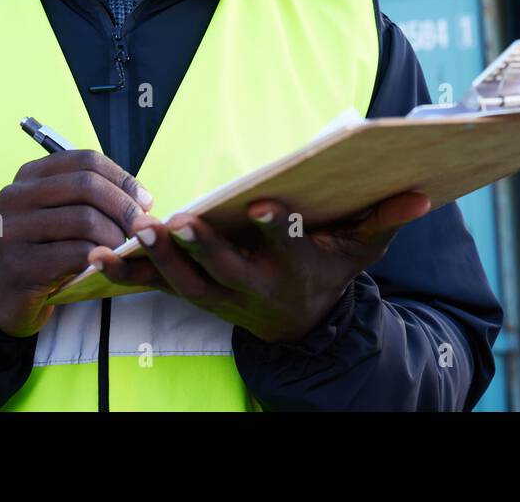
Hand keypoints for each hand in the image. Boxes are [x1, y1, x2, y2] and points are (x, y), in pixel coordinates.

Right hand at [0, 150, 153, 337]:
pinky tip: (108, 264)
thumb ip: (90, 198)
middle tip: (143, 227)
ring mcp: (14, 230)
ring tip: (127, 249)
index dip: (122, 178)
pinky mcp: (20, 265)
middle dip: (124, 206)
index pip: (85, 160)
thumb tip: (142, 199)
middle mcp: (16, 196)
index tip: (145, 200)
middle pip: (86, 185)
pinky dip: (101, 257)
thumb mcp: (58, 214)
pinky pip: (76, 253)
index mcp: (29, 176)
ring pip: (84, 219)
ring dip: (116, 235)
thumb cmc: (40, 250)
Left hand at [87, 192, 430, 343]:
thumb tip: (421, 195)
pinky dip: (127, 274)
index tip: (264, 206)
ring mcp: (218, 295)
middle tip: (179, 223)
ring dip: (157, 258)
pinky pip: (155, 287)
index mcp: (292, 268)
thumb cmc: (327, 275)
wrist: (299, 325)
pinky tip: (98, 259)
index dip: (276, 227)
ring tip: (136, 232)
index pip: (287, 246)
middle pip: (225, 268)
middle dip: (202, 247)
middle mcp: (252, 286)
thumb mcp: (359, 251)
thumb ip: (384, 219)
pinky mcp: (193, 295)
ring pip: (184, 281)